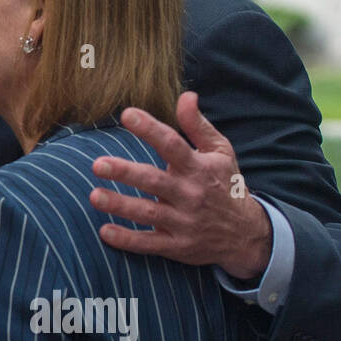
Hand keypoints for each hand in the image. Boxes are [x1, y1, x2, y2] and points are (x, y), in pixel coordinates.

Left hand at [89, 92, 272, 280]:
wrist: (247, 236)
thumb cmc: (225, 186)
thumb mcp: (220, 152)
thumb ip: (198, 125)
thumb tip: (186, 95)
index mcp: (198, 168)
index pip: (173, 145)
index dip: (151, 129)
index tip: (127, 114)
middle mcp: (190, 195)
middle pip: (154, 181)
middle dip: (126, 172)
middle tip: (97, 164)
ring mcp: (183, 222)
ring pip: (148, 213)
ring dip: (120, 206)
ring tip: (93, 196)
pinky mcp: (177, 246)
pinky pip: (149, 244)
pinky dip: (127, 240)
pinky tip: (105, 231)